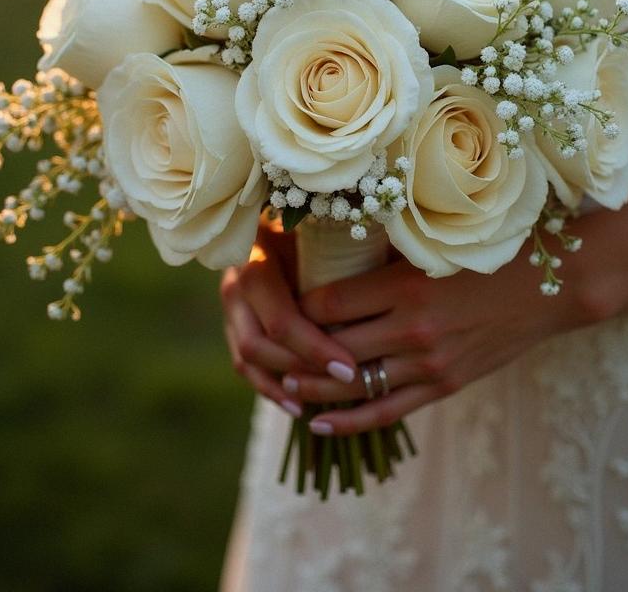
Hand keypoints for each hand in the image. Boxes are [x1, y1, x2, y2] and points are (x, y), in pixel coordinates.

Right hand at [220, 220, 359, 415]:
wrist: (289, 221)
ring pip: (247, 359)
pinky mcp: (234, 324)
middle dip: (302, 368)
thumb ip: (352, 248)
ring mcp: (230, 305)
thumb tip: (397, 269)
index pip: (279, 314)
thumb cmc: (326, 221)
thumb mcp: (335, 229)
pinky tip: (299, 407)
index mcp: (257, 252)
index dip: (313, 346)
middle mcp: (235, 280)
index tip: (350, 365)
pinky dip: (269, 388)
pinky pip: (245, 365)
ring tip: (324, 403)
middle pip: (258, 342)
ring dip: (283, 386)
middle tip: (346, 383)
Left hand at [281, 248, 585, 435]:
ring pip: (352, 385)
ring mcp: (429, 363)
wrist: (553, 289)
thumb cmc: (491, 251)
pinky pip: (386, 412)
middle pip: (331, 346)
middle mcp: (413, 329)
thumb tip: (329, 245)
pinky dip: (348, 422)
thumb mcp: (435, 243)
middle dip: (292, 348)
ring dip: (311, 387)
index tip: (276, 295)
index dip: (293, 304)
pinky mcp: (445, 386)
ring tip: (281, 383)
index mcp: (406, 285)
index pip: (326, 303)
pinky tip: (317, 422)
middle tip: (265, 343)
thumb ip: (387, 251)